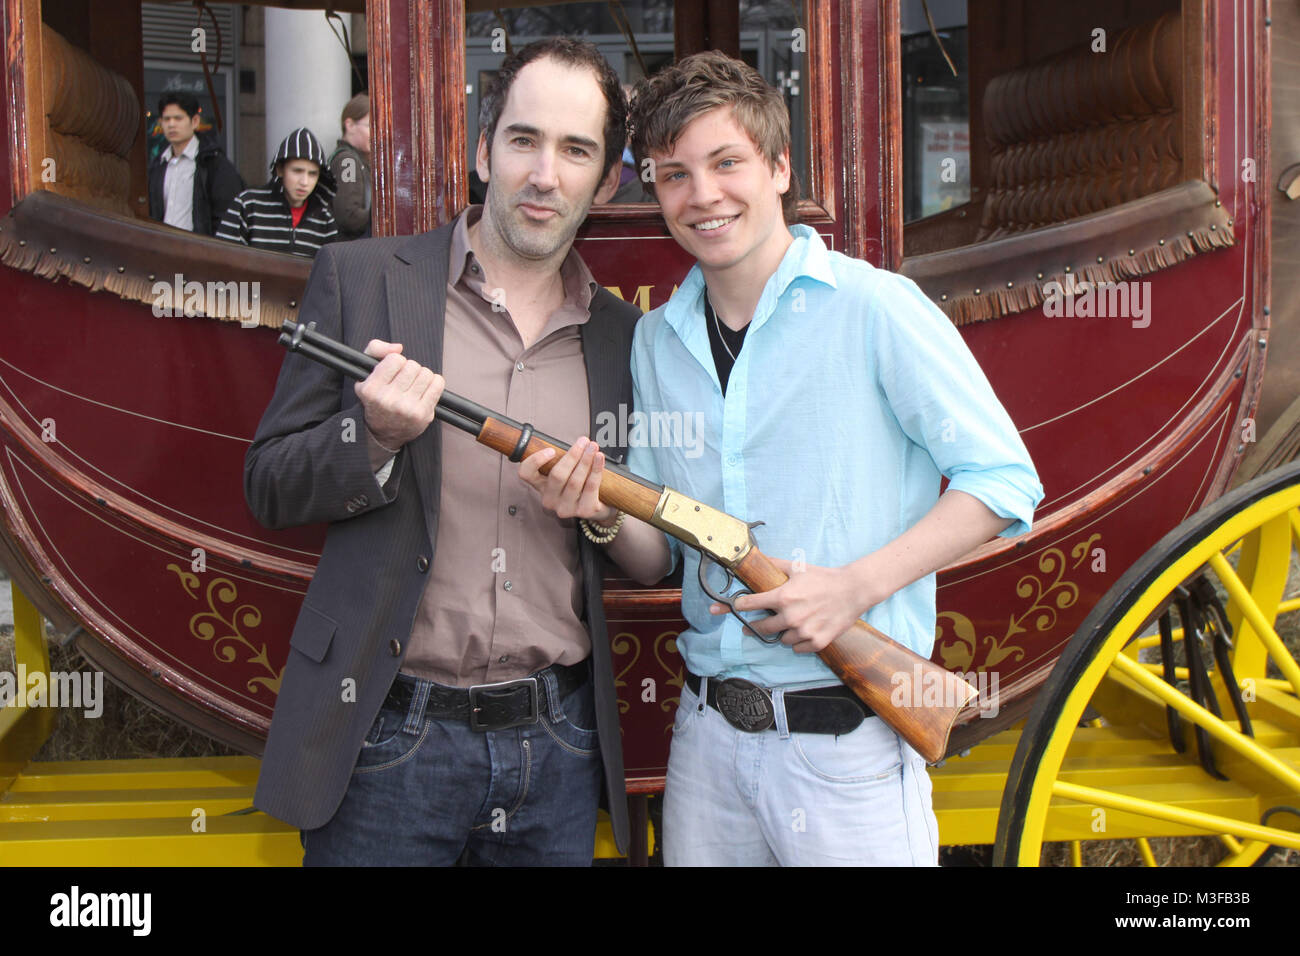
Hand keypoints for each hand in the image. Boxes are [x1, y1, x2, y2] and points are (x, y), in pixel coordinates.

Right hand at [353, 340, 444, 448]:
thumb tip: (398, 348)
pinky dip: (435, 382)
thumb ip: (375, 349)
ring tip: (414, 385)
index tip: (394, 371)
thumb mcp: (365, 372)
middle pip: (412, 365)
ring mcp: (407, 408)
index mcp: (371, 389)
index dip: (396, 361)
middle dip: (410, 369)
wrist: (382, 432)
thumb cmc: (376, 398)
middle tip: (405, 379)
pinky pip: (438, 384)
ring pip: (426, 373)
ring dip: (422, 376)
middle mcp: (388, 399)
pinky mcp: (423, 414)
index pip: (395, 359)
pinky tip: (426, 388)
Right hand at [517, 436, 617, 523]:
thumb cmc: (580, 483)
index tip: (551, 450)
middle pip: (557, 475)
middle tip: (584, 441)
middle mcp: (550, 499)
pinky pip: (590, 487)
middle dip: (572, 455)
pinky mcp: (584, 511)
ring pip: (575, 481)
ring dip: (586, 460)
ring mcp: (566, 508)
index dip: (535, 461)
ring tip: (593, 447)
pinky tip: (599, 459)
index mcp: (541, 485)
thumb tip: (575, 440)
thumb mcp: (567, 471)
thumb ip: (564, 458)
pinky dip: (596, 470)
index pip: (526, 473)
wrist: (598, 506)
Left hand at [711, 555, 877, 653]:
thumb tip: (757, 557)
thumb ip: (775, 565)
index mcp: (783, 598)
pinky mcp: (817, 642)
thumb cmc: (824, 577)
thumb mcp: (797, 567)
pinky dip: (798, 642)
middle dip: (756, 625)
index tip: (737, 607)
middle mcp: (791, 617)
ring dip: (782, 633)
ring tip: (790, 625)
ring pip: (782, 640)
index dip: (739, 606)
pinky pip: (798, 648)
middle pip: (761, 628)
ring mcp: (804, 632)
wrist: (853, 590)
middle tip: (754, 624)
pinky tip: (803, 632)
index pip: (749, 604)